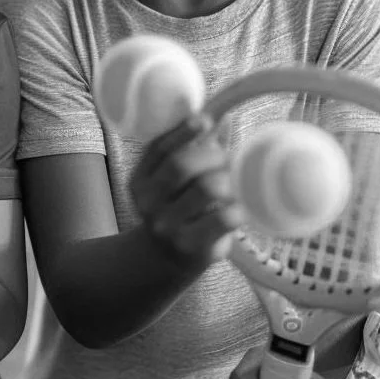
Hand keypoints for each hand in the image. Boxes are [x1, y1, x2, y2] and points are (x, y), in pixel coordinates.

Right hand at [131, 114, 240, 268]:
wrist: (165, 258)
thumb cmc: (176, 210)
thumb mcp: (171, 184)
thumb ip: (191, 153)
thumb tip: (222, 119)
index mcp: (139, 180)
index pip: (158, 149)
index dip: (182, 131)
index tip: (205, 119)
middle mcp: (148, 202)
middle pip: (181, 165)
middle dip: (212, 155)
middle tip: (228, 159)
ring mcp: (168, 225)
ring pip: (207, 187)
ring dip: (228, 179)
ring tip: (235, 183)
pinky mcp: (192, 245)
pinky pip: (223, 217)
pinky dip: (238, 207)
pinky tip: (240, 207)